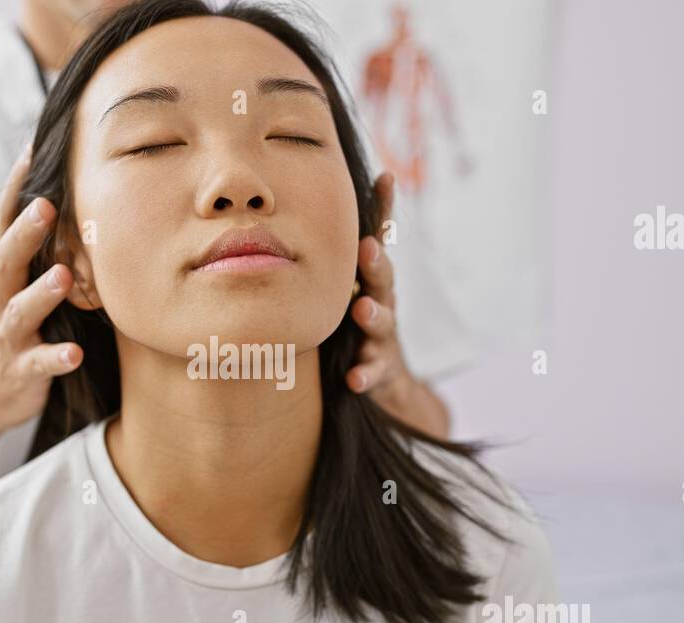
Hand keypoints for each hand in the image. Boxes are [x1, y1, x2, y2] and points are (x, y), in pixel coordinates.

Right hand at [0, 146, 83, 433]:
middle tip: (46, 205)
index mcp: (6, 279)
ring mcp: (8, 338)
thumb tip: (77, 210)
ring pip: (21, 312)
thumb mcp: (21, 292)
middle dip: (25, 232)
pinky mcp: (19, 373)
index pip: (4, 227)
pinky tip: (74, 354)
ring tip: (65, 277)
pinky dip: (55, 359)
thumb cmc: (13, 336)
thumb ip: (41, 258)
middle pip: (7, 260)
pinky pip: (38, 365)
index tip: (32, 151)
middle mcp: (2, 301)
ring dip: (42, 294)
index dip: (14, 190)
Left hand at [346, 171, 450, 437]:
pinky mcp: (382, 369)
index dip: (384, 209)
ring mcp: (383, 336)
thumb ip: (330, 258)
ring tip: (362, 310)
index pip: (378, 239)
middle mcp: (382, 301)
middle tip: (366, 247)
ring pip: (382, 322)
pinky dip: (365, 374)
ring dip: (373, 315)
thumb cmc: (354, 325)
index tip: (384, 178)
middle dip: (376, 262)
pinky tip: (354, 378)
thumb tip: (296, 204)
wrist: (387, 382)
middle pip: (383, 277)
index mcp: (370, 278)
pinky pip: (374, 372)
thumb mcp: (345, 288)